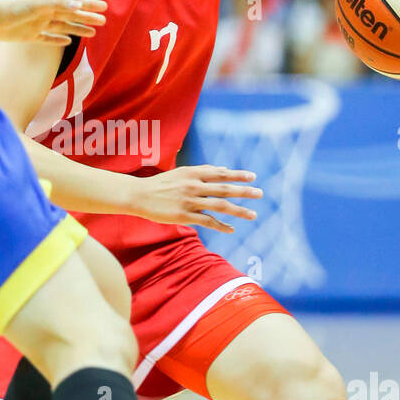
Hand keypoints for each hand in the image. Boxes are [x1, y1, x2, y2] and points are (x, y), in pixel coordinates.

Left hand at [0, 0, 106, 44]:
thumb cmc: (13, 9)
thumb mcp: (39, 4)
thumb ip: (59, 3)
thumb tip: (79, 4)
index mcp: (50, 3)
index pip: (75, 4)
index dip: (90, 6)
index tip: (105, 8)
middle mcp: (46, 13)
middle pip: (72, 16)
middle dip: (87, 18)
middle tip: (103, 21)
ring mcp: (38, 25)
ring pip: (63, 27)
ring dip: (78, 29)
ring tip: (92, 33)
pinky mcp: (29, 36)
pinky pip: (48, 38)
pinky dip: (59, 40)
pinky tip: (68, 42)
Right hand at [129, 165, 262, 233]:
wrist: (139, 195)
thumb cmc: (162, 183)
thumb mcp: (182, 172)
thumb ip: (203, 171)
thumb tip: (224, 170)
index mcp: (193, 173)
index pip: (220, 173)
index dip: (237, 175)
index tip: (253, 177)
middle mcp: (193, 186)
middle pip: (224, 189)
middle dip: (244, 191)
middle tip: (260, 193)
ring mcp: (189, 201)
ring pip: (219, 206)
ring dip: (238, 210)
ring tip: (253, 214)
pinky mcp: (184, 216)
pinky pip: (207, 221)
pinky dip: (221, 225)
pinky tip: (232, 229)